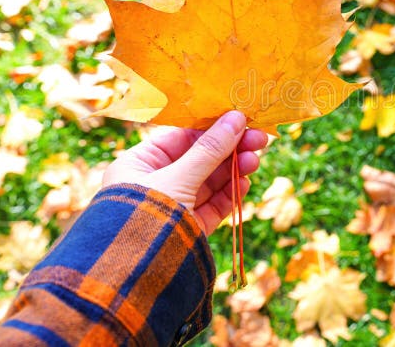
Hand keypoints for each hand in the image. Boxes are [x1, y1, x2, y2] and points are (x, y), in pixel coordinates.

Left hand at [103, 111, 267, 234]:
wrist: (134, 277)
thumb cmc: (146, 215)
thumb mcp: (178, 177)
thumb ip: (209, 149)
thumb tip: (237, 118)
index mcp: (139, 164)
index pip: (181, 137)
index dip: (212, 126)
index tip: (241, 118)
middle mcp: (155, 183)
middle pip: (200, 158)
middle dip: (230, 148)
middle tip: (260, 138)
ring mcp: (173, 207)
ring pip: (209, 182)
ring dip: (234, 169)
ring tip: (255, 160)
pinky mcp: (188, 229)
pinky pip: (212, 206)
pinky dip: (230, 194)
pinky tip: (246, 183)